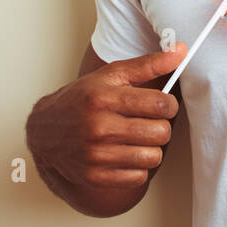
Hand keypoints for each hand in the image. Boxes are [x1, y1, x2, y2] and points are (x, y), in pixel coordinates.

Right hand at [27, 43, 186, 192]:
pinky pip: (139, 177)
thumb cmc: (83, 99)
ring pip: (153, 157)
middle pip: (161, 133)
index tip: (162, 105)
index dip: (169, 105)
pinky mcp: (95, 176)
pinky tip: (126, 154)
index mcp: (104, 98)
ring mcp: (95, 155)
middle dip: (161, 126)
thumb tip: (182, 50)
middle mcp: (98, 127)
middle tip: (149, 122)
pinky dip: (138, 167)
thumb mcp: (111, 75)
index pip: (161, 105)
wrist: (44, 131)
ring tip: (138, 138)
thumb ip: (149, 63)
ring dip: (152, 148)